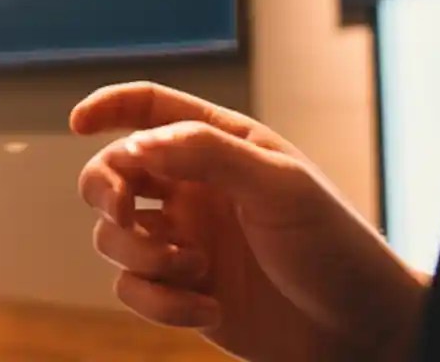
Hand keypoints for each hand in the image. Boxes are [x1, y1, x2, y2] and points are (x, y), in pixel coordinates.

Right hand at [72, 83, 427, 361]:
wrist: (359, 332)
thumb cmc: (333, 248)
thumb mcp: (279, 187)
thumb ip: (207, 154)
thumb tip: (136, 143)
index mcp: (219, 147)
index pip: (150, 108)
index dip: (109, 106)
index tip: (79, 122)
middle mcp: (193, 189)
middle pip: (112, 173)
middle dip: (107, 191)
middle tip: (125, 212)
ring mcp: (184, 240)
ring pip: (112, 235)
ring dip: (142, 254)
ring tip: (193, 270)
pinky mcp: (180, 291)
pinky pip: (133, 288)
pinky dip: (160, 302)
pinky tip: (208, 308)